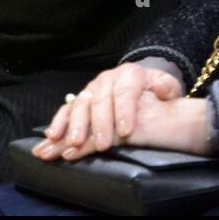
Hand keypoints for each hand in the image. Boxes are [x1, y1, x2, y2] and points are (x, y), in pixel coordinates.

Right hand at [31, 62, 196, 158]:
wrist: (138, 82)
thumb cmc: (153, 90)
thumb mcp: (166, 85)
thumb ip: (166, 87)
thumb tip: (162, 91)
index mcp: (129, 74)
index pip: (126, 92)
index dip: (125, 111)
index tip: (126, 132)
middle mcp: (107, 79)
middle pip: (101, 101)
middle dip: (100, 124)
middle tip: (103, 144)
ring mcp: (91, 89)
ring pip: (81, 105)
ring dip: (76, 125)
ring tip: (75, 142)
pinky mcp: (80, 99)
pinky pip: (66, 109)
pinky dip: (58, 122)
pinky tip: (53, 136)